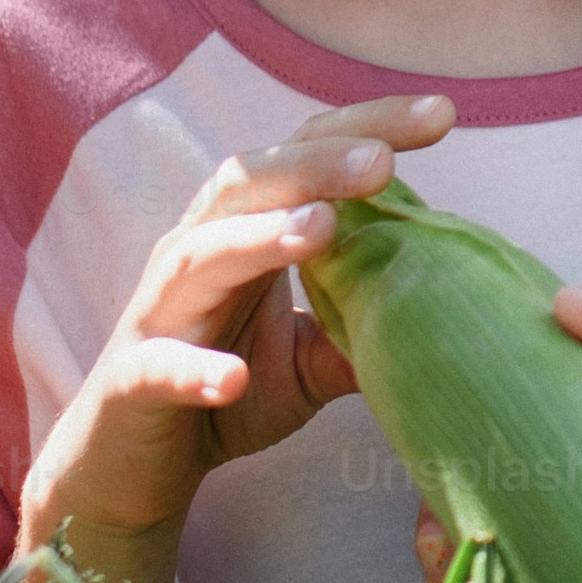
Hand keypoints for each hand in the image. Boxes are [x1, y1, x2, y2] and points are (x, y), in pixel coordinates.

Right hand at [16, 93, 455, 582]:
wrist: (130, 468)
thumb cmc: (222, 392)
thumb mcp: (310, 360)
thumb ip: (364, 327)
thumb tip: (451, 309)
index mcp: (244, 233)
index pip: (303, 156)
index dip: (367, 128)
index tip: (444, 114)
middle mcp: (196, 255)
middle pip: (250, 185)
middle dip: (317, 165)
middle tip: (384, 161)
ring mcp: (158, 316)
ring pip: (199, 256)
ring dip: (260, 239)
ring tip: (324, 227)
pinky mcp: (130, 382)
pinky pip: (158, 368)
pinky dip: (194, 369)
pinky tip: (232, 376)